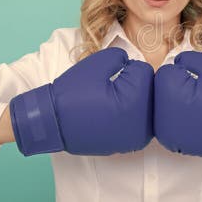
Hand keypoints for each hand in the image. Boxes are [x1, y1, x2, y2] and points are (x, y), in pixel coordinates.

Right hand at [9, 47, 154, 155]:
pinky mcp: (129, 146)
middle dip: (133, 85)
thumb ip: (121, 56)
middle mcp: (141, 124)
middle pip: (150, 90)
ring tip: (112, 101)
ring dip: (135, 101)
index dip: (126, 68)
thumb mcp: (97, 63)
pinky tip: (113, 114)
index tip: (110, 76)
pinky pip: (140, 123)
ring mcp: (136, 138)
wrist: (51, 122)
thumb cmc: (72, 92)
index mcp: (135, 100)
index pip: (145, 72)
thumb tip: (132, 63)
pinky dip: (130, 116)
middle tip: (110, 89)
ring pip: (147, 107)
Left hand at [153, 51, 201, 156]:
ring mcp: (173, 139)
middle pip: (160, 95)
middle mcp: (166, 123)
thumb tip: (172, 66)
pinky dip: (184, 121)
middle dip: (177, 89)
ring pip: (165, 112)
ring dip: (179, 106)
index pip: (163, 76)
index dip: (183, 72)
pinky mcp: (182, 148)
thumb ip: (184, 60)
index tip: (201, 80)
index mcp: (170, 99)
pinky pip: (173, 128)